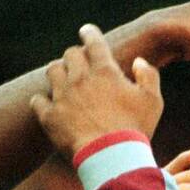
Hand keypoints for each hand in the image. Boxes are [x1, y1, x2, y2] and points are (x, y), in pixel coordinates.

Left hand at [31, 25, 163, 158]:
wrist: (112, 158)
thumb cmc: (135, 130)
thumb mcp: (152, 101)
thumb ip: (148, 76)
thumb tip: (138, 62)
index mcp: (105, 71)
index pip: (94, 42)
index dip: (89, 33)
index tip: (86, 31)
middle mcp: (80, 79)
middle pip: (70, 54)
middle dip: (75, 56)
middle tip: (78, 63)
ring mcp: (62, 96)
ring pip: (52, 71)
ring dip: (58, 73)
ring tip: (63, 81)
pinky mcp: (49, 117)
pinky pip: (37, 100)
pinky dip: (42, 101)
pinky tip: (47, 105)